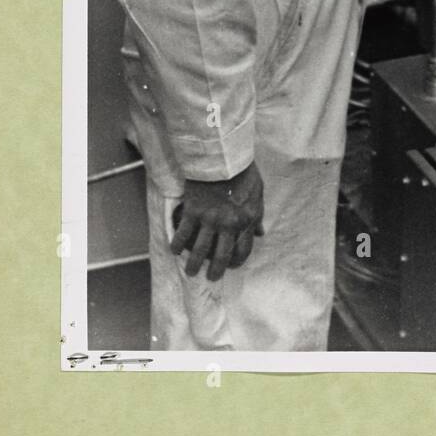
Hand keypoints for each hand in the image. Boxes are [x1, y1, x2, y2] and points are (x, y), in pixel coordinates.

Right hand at [171, 161, 264, 280]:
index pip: (243, 250)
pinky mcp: (193, 211)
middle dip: (216, 271)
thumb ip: (257, 215)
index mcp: (245, 221)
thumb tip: (260, 233)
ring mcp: (209, 219)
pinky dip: (177, 244)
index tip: (232, 266)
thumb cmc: (243, 172)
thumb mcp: (257, 193)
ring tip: (191, 272)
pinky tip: (174, 251)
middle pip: (221, 256)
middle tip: (211, 278)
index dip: (238, 261)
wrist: (222, 157)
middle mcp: (227, 224)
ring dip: (194, 264)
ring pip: (200, 250)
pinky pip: (183, 233)